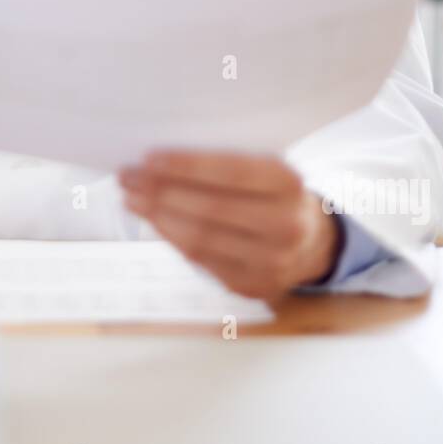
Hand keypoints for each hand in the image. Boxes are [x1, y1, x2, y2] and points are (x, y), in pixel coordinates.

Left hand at [119, 150, 343, 300]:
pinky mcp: (252, 285)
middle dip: (161, 191)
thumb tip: (162, 161)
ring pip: (201, 238)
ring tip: (132, 198)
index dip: (187, 166)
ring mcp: (271, 261)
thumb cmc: (276, 195)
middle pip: (210, 208)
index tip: (148, 158)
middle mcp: (286, 225)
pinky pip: (201, 260)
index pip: (232, 171)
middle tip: (128, 177)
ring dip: (158, 216)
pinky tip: (154, 221)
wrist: (314, 244)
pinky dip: (172, 237)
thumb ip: (228, 165)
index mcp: (290, 184)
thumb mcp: (268, 171)